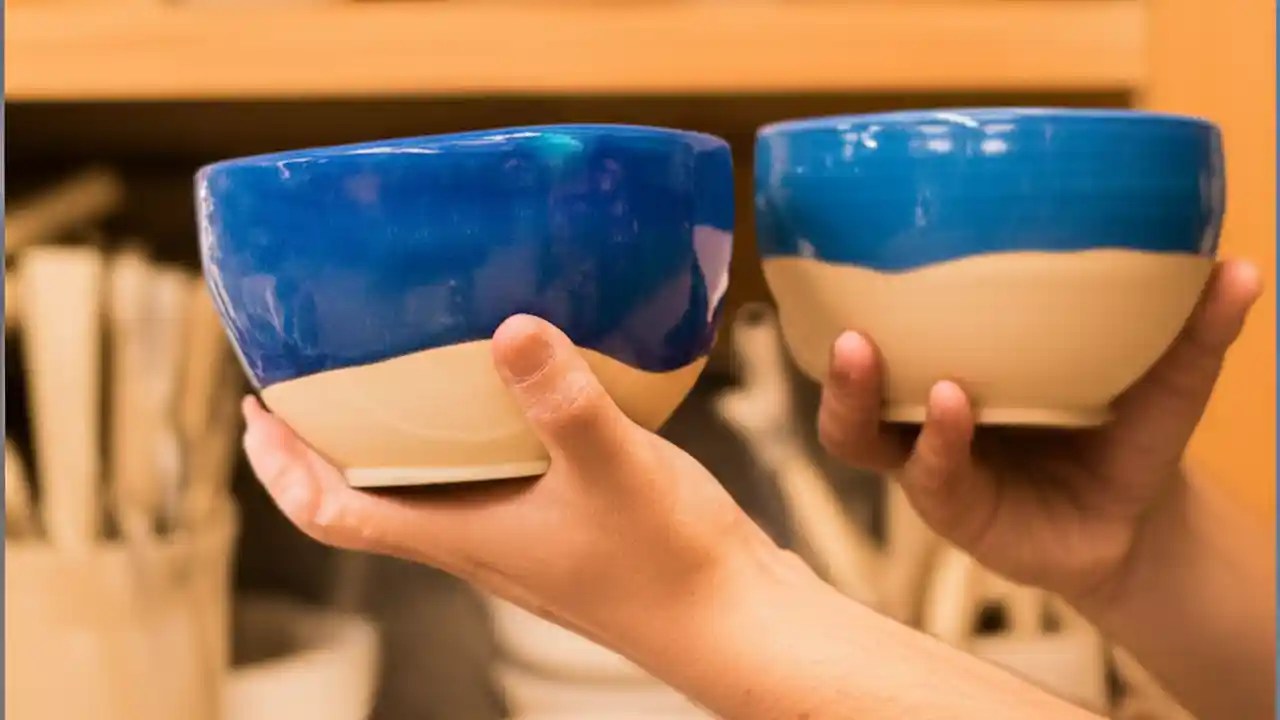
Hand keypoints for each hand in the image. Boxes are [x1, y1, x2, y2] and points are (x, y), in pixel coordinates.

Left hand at [240, 314, 773, 644]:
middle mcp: (477, 540)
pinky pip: (492, 476)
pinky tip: (512, 391)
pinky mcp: (564, 524)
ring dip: (398, 438)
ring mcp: (521, 537)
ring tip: (399, 371)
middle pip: (369, 496)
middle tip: (315, 376)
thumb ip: (562, 400)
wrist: (736, 623)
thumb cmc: (669, 566)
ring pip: (430, 487)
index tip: (257, 412)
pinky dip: (473, 435)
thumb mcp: (612, 470)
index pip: (332, 513)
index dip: (281, 468)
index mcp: (461, 536)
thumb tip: (510, 327)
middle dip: (327, 442)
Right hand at [817, 260, 1262, 603]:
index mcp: (949, 372)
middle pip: (847, 393)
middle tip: (845, 324)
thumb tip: (1241, 266)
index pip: (878, 338)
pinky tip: (952, 406)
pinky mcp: (960, 516)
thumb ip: (1192, 331)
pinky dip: (937, 443)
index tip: (852, 252)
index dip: (848, 302)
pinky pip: (930, 480)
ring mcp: (934, 469)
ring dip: (852, 400)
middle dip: (832, 365)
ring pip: (859, 441)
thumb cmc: (1128, 437)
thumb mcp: (1160, 381)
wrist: (1142, 524)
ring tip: (862, 355)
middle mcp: (924, 419)